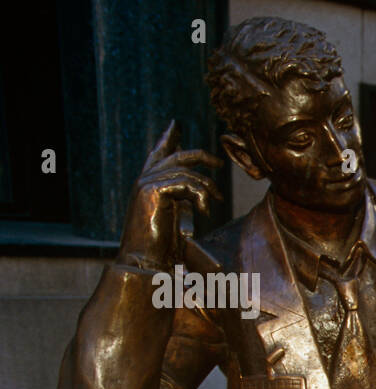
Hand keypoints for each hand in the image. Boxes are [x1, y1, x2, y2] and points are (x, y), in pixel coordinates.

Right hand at [119, 120, 222, 269]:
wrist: (143, 262)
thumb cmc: (159, 249)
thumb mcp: (174, 220)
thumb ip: (182, 203)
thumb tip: (200, 198)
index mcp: (148, 186)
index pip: (158, 155)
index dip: (167, 138)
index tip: (175, 125)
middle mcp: (144, 180)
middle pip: (177, 157)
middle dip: (201, 156)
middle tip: (219, 164)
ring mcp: (146, 183)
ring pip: (188, 174)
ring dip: (207, 189)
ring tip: (215, 203)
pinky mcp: (152, 190)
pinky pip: (187, 183)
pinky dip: (201, 196)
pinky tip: (205, 211)